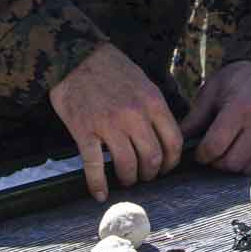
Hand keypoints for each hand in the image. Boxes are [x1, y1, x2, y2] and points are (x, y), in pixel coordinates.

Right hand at [49, 43, 184, 201]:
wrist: (77, 57)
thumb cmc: (112, 69)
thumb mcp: (144, 82)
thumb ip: (155, 108)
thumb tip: (166, 135)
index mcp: (152, 102)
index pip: (173, 141)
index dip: (172, 161)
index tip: (166, 167)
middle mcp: (134, 115)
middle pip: (152, 158)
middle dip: (151, 173)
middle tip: (145, 176)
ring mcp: (108, 124)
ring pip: (127, 165)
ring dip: (129, 179)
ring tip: (126, 180)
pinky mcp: (84, 131)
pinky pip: (94, 166)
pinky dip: (97, 184)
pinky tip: (100, 194)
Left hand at [180, 59, 250, 174]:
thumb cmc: (239, 79)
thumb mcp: (213, 90)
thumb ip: (195, 117)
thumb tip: (176, 139)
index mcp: (238, 109)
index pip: (214, 147)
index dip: (201, 154)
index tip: (199, 148)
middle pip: (230, 163)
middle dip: (215, 161)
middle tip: (211, 150)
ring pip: (244, 168)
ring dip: (230, 164)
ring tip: (225, 150)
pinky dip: (245, 164)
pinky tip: (239, 150)